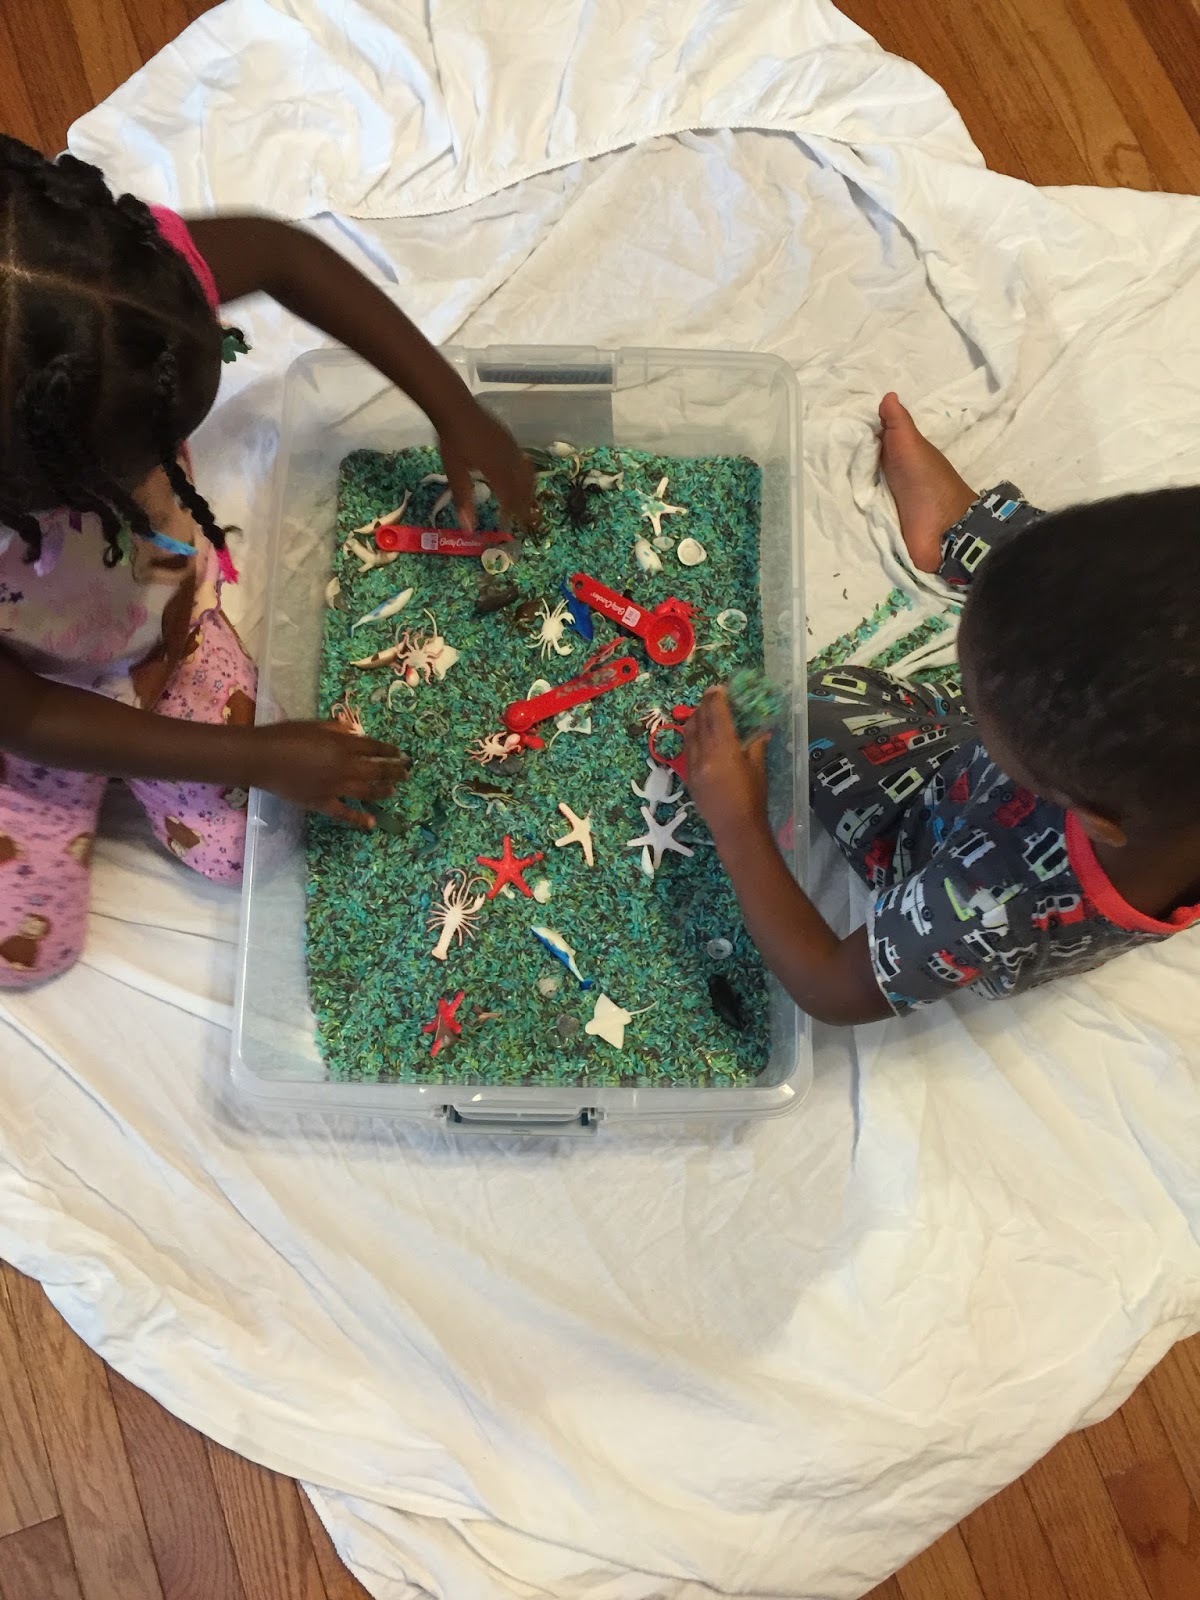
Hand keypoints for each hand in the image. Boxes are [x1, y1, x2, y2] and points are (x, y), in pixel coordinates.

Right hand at [249, 721, 410, 827]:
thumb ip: (336, 728)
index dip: (389, 750)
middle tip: (406, 772)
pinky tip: (372, 823)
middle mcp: (344, 766)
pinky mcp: (322, 803)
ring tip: (394, 792)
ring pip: (367, 791)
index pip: (373, 747)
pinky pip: (345, 813)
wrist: (262, 758)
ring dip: (383, 791)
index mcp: (342, 744)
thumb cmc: (285, 736)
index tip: (400, 753)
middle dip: (394, 771)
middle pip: (377, 769)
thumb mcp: (313, 725)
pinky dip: (359, 819)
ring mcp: (335, 787)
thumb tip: (354, 731)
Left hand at [438, 398, 536, 530]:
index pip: (510, 499)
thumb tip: (468, 528)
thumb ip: (463, 500)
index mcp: (497, 472)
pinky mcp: (509, 438)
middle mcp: (509, 461)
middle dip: (525, 504)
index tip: (511, 526)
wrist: (456, 407)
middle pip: (523, 487)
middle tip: (526, 519)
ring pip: (527, 474)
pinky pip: (523, 461)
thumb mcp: (454, 473)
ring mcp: (511, 448)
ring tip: (528, 501)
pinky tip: (521, 475)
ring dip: (529, 490)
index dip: (512, 514)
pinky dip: (526, 474)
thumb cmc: (452, 441)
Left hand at [683, 687, 770, 840]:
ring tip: (701, 712)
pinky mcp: (688, 777)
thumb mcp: (758, 768)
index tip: (718, 688)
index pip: (717, 715)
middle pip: (699, 721)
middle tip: (711, 696)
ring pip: (688, 734)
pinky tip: (696, 735)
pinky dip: (690, 737)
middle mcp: (704, 754)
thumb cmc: (752, 798)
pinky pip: (686, 750)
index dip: (716, 698)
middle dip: (704, 705)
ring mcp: (693, 766)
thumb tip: (760, 732)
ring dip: (694, 719)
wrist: (736, 828)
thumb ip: (756, 746)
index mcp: (724, 749)